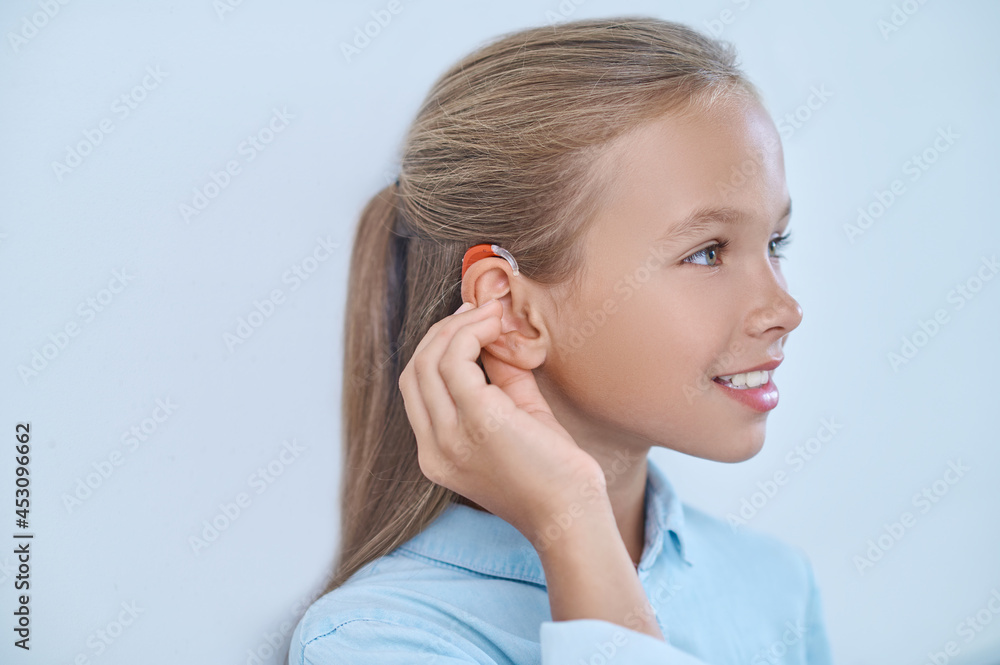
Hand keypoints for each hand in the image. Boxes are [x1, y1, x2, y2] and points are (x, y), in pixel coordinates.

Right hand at [397, 299, 606, 541]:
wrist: (572, 516)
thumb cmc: (552, 473)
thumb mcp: (517, 419)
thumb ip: (501, 380)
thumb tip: (496, 333)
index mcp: (436, 454)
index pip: (416, 387)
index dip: (437, 347)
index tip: (468, 322)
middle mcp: (434, 449)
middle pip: (415, 370)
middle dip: (444, 331)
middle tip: (480, 309)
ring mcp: (450, 438)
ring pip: (430, 360)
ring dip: (460, 326)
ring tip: (492, 312)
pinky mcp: (478, 422)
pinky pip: (456, 360)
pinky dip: (472, 332)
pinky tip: (496, 324)